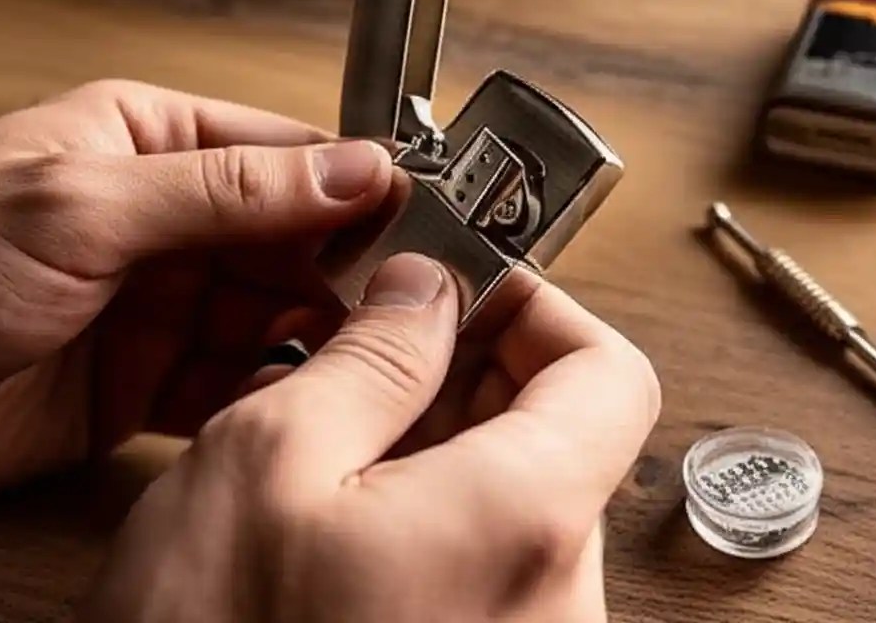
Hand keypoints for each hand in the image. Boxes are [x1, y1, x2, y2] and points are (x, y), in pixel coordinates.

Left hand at [0, 79, 392, 529]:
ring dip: (316, 339)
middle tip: (409, 310)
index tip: (426, 224)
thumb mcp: (80, 208)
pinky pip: (233, 383)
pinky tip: (301, 405)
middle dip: (346, 273)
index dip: (356, 187)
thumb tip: (350, 170)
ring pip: (272, 315)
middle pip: (290, 239)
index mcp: (142, 141)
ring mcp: (154, 304)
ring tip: (367, 363)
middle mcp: (158, 220)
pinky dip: (269, 395)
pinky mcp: (142, 383)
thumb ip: (222, 192)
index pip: (281, 153)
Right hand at [79, 253, 660, 622]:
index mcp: (522, 522)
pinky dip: (424, 502)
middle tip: (370, 339)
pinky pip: (481, 555)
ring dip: (434, 434)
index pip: (609, 374)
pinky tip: (335, 498)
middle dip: (468, 365)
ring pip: (512, 493)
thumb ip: (370, 356)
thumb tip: (429, 291)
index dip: (537, 308)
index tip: (461, 283)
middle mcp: (553, 597)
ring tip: (331, 420)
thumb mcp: (266, 461)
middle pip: (560, 432)